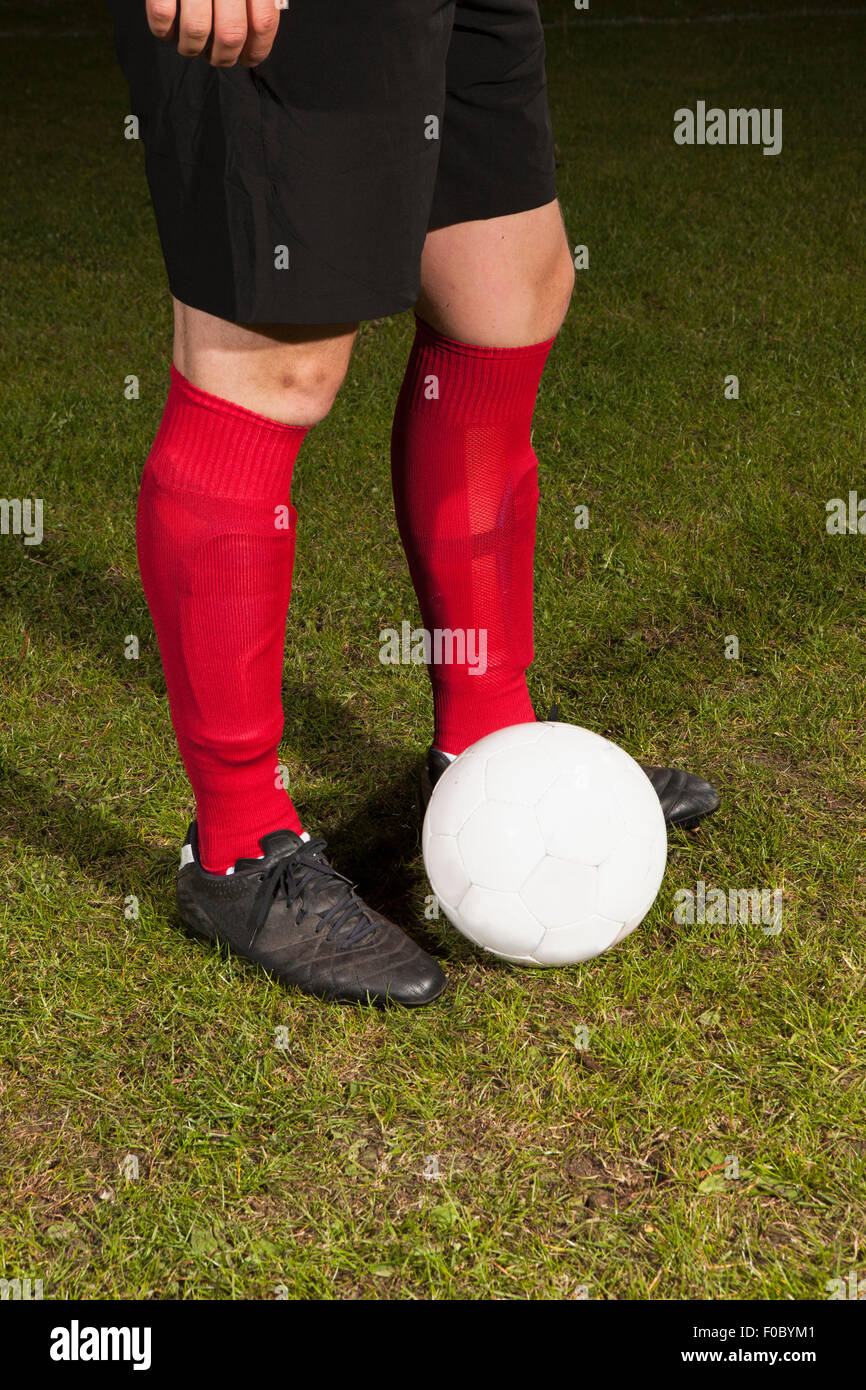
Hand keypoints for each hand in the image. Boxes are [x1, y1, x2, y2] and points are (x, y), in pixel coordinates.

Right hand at [145, 0, 281, 67]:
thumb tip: (257, 34)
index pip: (264, 23)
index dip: (257, 50)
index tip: (247, 58)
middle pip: (231, 34)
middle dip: (223, 57)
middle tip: (215, 58)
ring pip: (196, 31)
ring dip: (191, 49)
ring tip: (189, 46)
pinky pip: (162, 15)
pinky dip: (162, 30)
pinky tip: (166, 29)